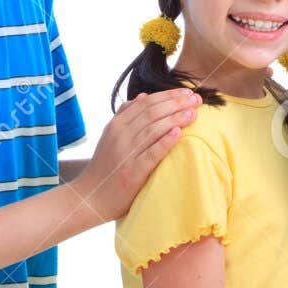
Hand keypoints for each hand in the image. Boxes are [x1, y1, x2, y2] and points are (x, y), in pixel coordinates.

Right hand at [72, 88, 201, 221]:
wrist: (90, 195)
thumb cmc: (104, 166)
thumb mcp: (110, 136)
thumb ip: (125, 115)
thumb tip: (143, 96)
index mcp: (117, 125)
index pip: (146, 103)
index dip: (168, 95)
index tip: (187, 92)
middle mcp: (120, 135)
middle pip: (152, 113)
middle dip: (176, 103)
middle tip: (197, 99)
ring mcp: (126, 153)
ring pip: (153, 129)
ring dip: (175, 118)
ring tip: (193, 113)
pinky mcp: (132, 172)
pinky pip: (150, 153)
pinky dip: (164, 142)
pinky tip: (178, 133)